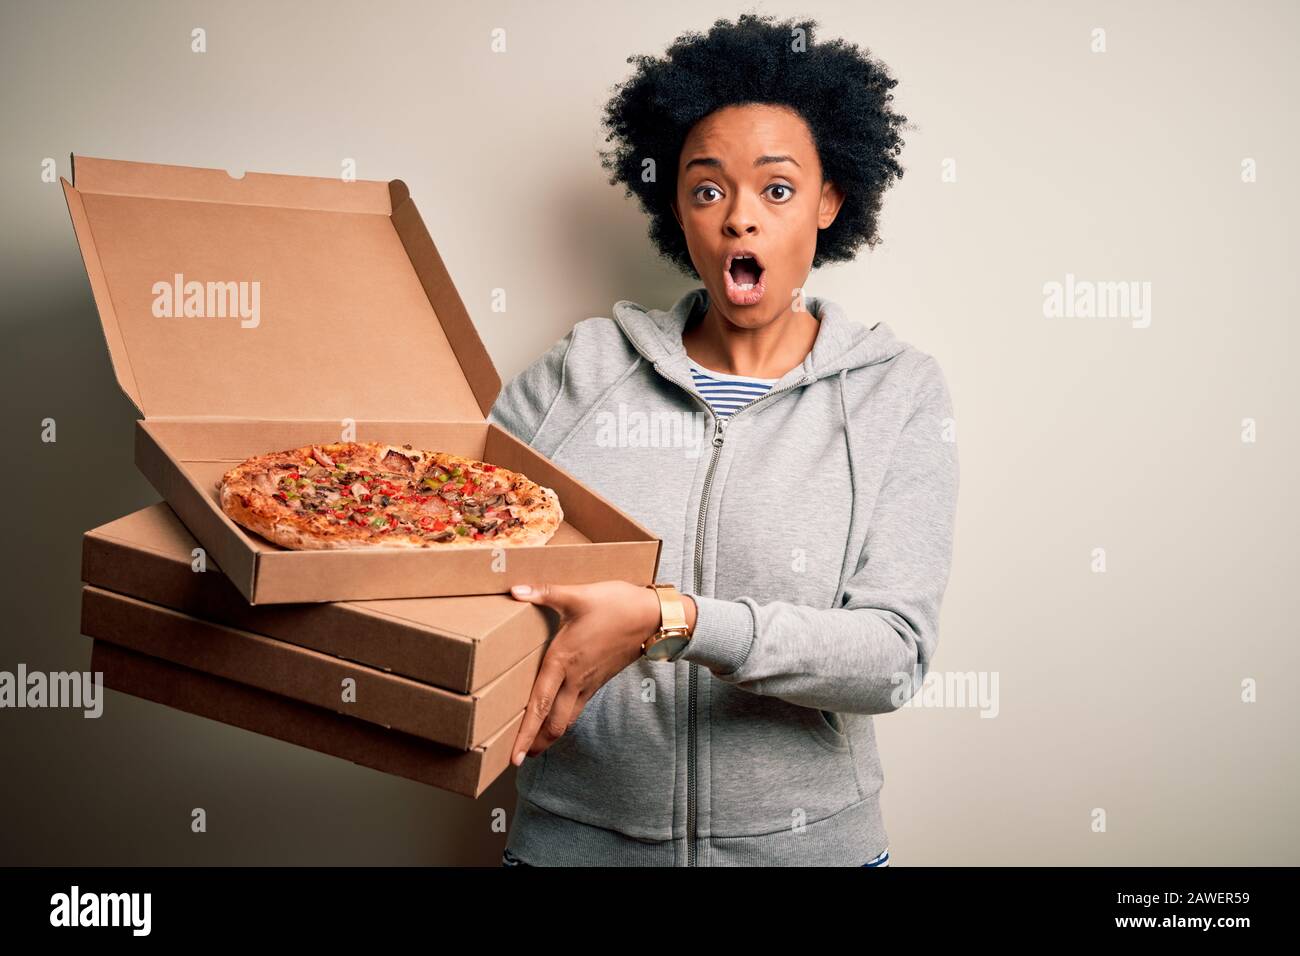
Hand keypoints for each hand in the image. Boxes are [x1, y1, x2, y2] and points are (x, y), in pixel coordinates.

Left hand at [506, 580, 662, 766]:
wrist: (652, 617)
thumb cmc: (616, 605)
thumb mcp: (578, 595)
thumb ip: (544, 593)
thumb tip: (514, 589)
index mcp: (562, 660)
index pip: (539, 705)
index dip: (525, 733)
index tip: (513, 756)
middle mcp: (574, 678)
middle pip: (553, 723)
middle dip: (535, 743)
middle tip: (517, 758)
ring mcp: (589, 682)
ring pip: (566, 719)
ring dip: (549, 734)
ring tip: (533, 745)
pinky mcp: (598, 680)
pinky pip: (577, 707)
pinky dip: (563, 719)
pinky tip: (556, 716)